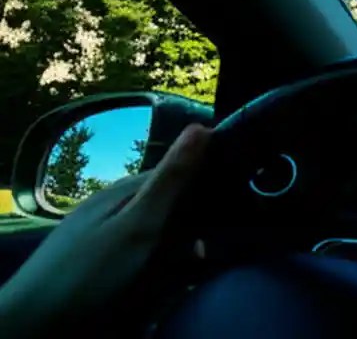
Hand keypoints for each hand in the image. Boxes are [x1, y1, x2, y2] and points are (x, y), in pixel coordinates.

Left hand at [0, 124, 210, 338]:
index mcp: (124, 191)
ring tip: (192, 265)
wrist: (34, 320)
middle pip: (168, 205)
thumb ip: (171, 180)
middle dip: (193, 223)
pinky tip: (166, 278)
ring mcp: (105, 236)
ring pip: (157, 233)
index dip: (206, 184)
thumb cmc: (90, 270)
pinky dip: (160, 265)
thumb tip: (202, 127)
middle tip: (209, 245)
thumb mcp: (138, 223)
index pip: (177, 173)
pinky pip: (143, 255)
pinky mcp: (101, 262)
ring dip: (178, 248)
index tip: (233, 203)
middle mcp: (114, 208)